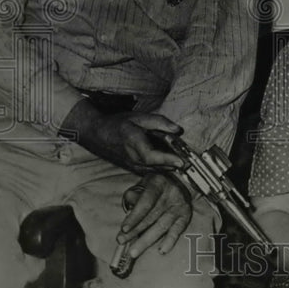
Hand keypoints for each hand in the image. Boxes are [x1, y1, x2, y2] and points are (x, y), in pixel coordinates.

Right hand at [61, 98, 184, 171]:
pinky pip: (149, 170)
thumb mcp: (139, 117)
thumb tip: (178, 130)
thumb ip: (159, 122)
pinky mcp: (132, 167)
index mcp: (133, 141)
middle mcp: (132, 157)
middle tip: (189, 163)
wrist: (98, 134)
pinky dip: (161, 168)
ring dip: (168, 168)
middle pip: (156, 166)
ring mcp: (131, 164)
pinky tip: (170, 164)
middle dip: (173, 166)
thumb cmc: (119, 123)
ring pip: (153, 170)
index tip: (182, 161)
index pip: (151, 156)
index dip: (167, 160)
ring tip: (182, 163)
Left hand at [116, 173, 191, 256]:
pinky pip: (177, 230)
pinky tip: (162, 250)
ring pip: (162, 225)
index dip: (135, 216)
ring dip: (147, 240)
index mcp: (158, 183)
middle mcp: (170, 194)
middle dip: (135, 231)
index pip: (146, 202)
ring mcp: (179, 205)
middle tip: (122, 241)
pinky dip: (170, 241)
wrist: (181, 183)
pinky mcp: (185, 216)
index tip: (124, 229)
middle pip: (151, 216)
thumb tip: (129, 203)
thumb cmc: (156, 187)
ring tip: (134, 252)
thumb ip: (136, 194)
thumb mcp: (144, 184)